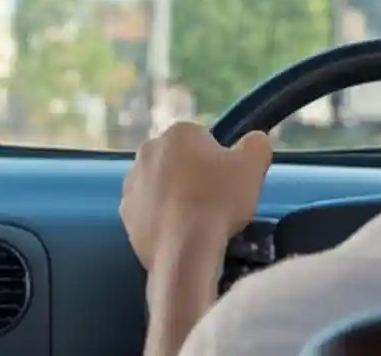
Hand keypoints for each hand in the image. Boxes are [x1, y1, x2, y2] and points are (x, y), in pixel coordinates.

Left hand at [120, 123, 271, 271]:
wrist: (184, 248)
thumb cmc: (219, 200)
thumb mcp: (253, 166)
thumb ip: (256, 145)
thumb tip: (254, 139)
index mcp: (177, 133)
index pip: (202, 140)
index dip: (218, 162)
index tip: (226, 183)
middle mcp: (147, 151)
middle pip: (178, 161)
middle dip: (193, 176)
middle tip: (213, 202)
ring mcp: (132, 182)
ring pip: (160, 185)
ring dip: (174, 197)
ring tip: (195, 221)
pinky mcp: (124, 212)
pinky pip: (147, 210)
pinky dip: (160, 219)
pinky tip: (178, 234)